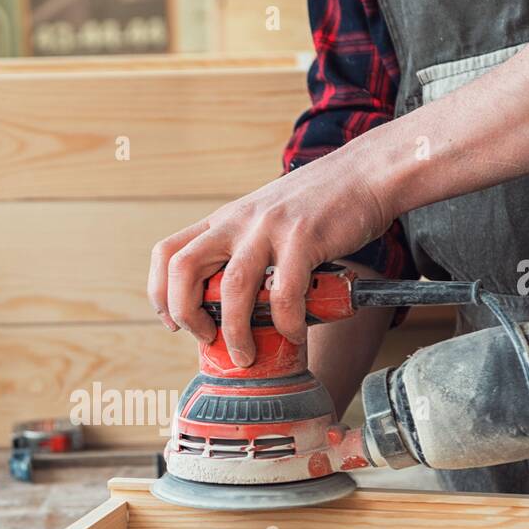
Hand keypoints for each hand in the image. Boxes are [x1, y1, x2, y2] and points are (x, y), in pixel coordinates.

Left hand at [147, 146, 393, 366]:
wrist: (368, 174)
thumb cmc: (321, 206)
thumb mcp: (266, 219)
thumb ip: (246, 252)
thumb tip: (237, 306)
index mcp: (224, 220)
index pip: (167, 253)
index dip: (160, 293)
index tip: (174, 323)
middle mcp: (238, 221)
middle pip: (184, 269)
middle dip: (185, 314)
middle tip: (205, 339)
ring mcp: (269, 228)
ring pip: (231, 288)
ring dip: (234, 331)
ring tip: (246, 355)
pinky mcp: (303, 238)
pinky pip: (284, 293)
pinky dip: (286, 323)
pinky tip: (294, 334)